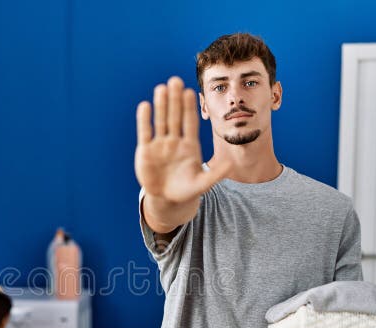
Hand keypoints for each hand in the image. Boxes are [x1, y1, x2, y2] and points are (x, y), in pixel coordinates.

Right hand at [135, 76, 232, 203]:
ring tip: (161, 88)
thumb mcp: (202, 184)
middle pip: (175, 116)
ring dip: (161, 105)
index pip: (190, 122)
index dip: (190, 108)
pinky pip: (145, 132)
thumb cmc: (186, 190)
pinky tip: (145, 106)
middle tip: (175, 80)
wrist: (166, 199)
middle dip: (175, 100)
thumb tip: (230, 165)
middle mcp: (175, 141)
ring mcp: (160, 144)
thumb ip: (215, 174)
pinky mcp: (145, 151)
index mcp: (190, 145)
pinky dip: (144, 120)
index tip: (191, 92)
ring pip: (160, 121)